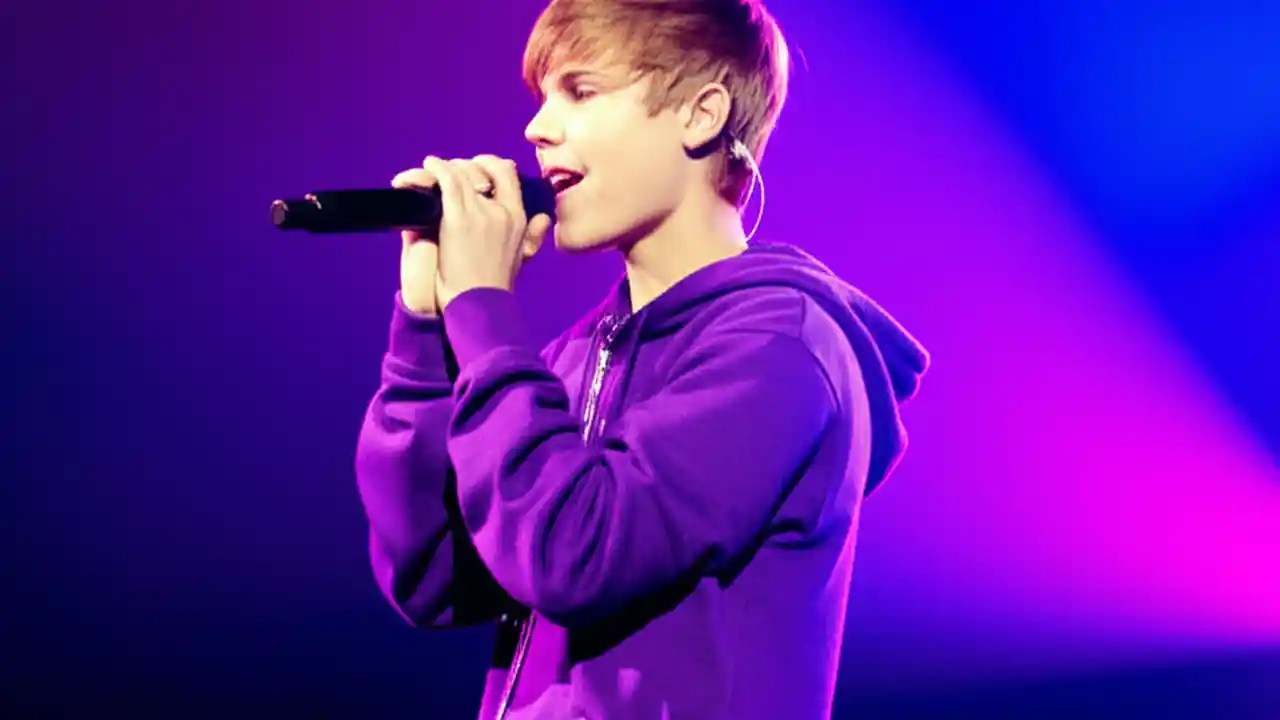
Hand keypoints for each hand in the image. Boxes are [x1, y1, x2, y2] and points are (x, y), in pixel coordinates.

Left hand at [391, 155, 550, 314]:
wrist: (477, 304)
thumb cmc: (494, 285)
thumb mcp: (522, 256)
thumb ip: (533, 235)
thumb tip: (544, 218)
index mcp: (518, 217)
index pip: (508, 174)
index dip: (490, 164)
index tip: (476, 166)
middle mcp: (502, 210)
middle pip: (483, 169)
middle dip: (466, 165)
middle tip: (452, 171)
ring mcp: (480, 212)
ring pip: (463, 172)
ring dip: (447, 167)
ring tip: (434, 168)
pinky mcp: (458, 218)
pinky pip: (448, 180)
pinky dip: (436, 168)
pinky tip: (428, 165)